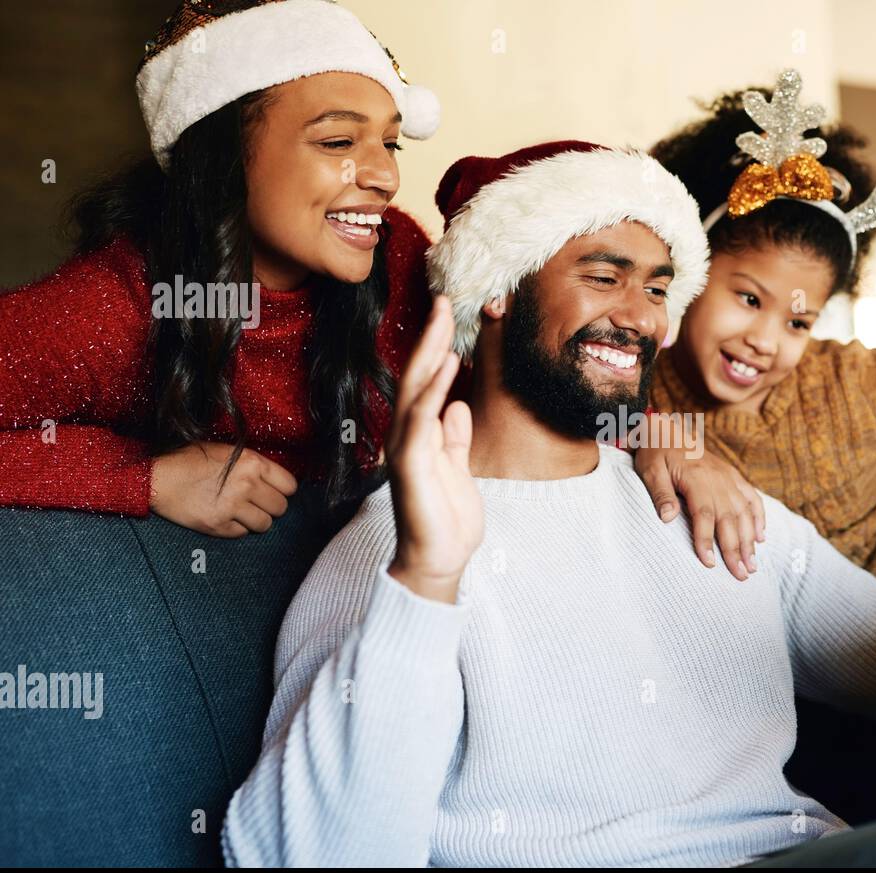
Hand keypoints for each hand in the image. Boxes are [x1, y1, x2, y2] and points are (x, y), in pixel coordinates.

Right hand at [150, 441, 296, 536]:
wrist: (158, 477)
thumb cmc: (189, 460)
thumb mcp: (226, 451)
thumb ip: (252, 464)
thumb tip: (272, 479)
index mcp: (252, 463)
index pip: (290, 485)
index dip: (283, 490)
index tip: (275, 491)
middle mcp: (247, 485)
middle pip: (281, 507)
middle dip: (271, 506)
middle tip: (257, 503)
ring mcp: (233, 507)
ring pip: (265, 524)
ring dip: (256, 520)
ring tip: (243, 512)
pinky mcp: (218, 524)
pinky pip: (242, 533)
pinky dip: (237, 528)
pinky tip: (226, 517)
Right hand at [385, 295, 482, 603]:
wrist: (437, 560)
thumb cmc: (446, 518)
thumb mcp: (459, 469)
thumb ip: (455, 438)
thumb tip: (458, 406)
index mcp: (419, 434)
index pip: (426, 381)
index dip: (435, 346)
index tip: (447, 315)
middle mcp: (407, 435)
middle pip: (416, 376)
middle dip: (430, 336)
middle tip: (443, 299)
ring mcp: (406, 448)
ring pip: (415, 390)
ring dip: (430, 353)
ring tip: (444, 320)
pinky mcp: (411, 464)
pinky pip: (422, 420)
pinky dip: (434, 391)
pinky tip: (448, 367)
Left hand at [633, 422, 764, 580]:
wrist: (668, 430)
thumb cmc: (655, 453)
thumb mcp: (650, 470)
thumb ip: (661, 494)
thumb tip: (667, 518)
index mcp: (697, 477)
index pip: (705, 514)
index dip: (707, 540)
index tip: (711, 563)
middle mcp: (718, 479)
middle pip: (729, 518)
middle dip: (736, 549)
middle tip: (742, 575)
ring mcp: (729, 477)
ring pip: (744, 512)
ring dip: (750, 540)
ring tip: (752, 565)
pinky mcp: (734, 477)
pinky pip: (752, 498)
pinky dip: (759, 518)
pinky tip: (761, 538)